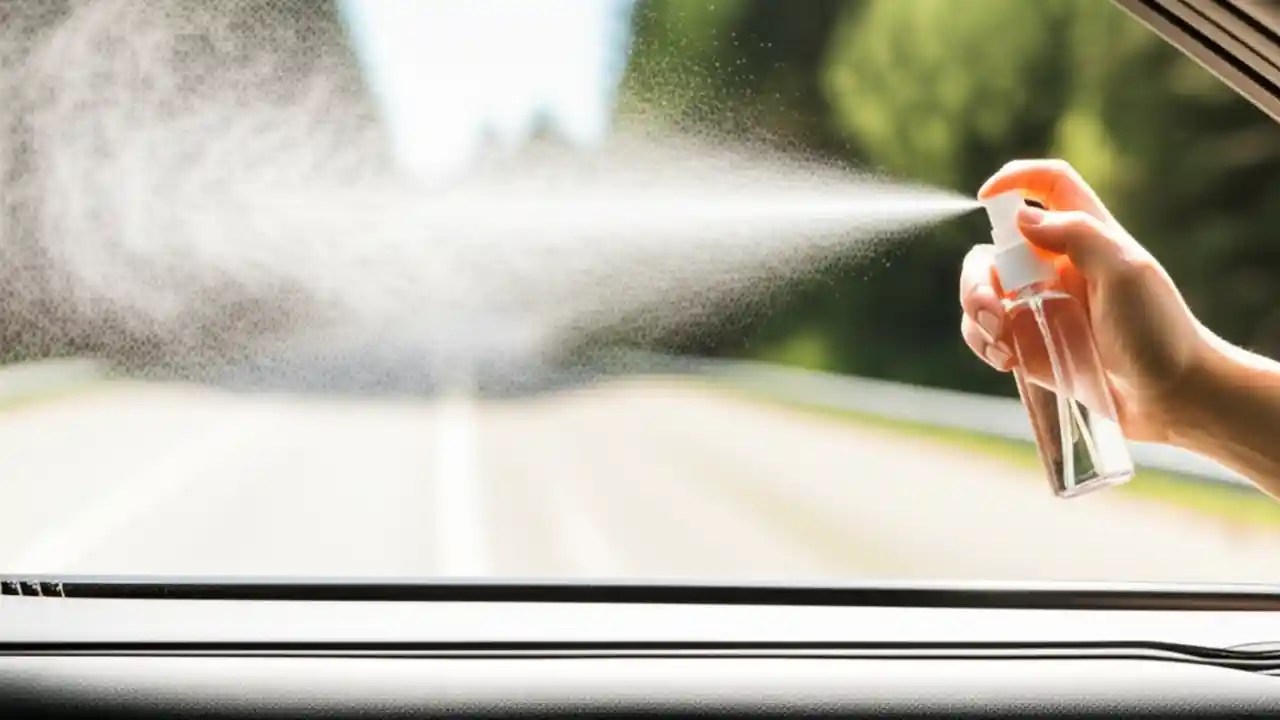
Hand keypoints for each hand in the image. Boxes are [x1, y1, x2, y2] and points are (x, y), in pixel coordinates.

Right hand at [960, 159, 1205, 442]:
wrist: (1170, 396)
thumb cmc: (1159, 330)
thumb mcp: (1127, 272)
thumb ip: (1078, 235)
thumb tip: (1022, 218)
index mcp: (1085, 236)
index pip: (1048, 185)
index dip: (1015, 179)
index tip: (985, 198)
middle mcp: (1054, 266)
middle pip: (992, 249)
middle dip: (977, 279)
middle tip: (991, 310)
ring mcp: (1038, 306)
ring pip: (979, 293)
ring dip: (975, 314)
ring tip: (1000, 344)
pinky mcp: (1029, 343)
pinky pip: (983, 333)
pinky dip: (982, 343)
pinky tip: (1007, 361)